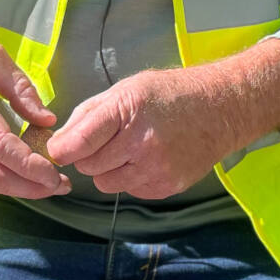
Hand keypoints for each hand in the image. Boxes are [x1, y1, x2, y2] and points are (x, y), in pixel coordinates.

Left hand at [47, 68, 243, 199]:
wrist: (220, 109)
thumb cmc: (169, 95)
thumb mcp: (126, 90)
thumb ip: (88, 115)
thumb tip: (58, 142)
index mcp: (127, 111)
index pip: (79, 142)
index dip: (62, 150)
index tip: (60, 149)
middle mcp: (142, 142)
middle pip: (88, 166)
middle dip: (88, 156)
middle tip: (107, 141)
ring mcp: (156, 168)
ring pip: (105, 183)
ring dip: (108, 170)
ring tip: (129, 149)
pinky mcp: (166, 186)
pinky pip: (128, 190)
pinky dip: (130, 178)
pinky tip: (148, 159)